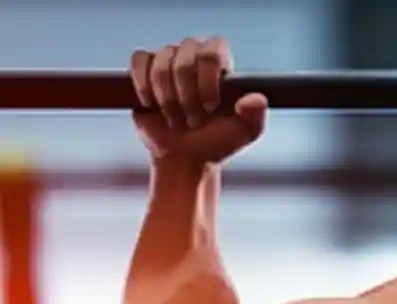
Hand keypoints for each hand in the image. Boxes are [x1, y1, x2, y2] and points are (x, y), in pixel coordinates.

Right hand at [130, 37, 266, 164]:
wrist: (186, 156)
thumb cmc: (217, 141)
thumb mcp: (245, 132)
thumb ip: (255, 115)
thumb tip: (255, 100)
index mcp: (220, 63)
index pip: (212, 52)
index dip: (207, 79)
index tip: (210, 106)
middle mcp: (194, 54)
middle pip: (183, 59)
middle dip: (186, 96)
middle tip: (194, 119)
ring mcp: (168, 58)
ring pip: (160, 64)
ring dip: (168, 98)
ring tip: (177, 118)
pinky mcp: (144, 67)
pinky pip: (139, 61)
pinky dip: (143, 85)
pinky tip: (152, 103)